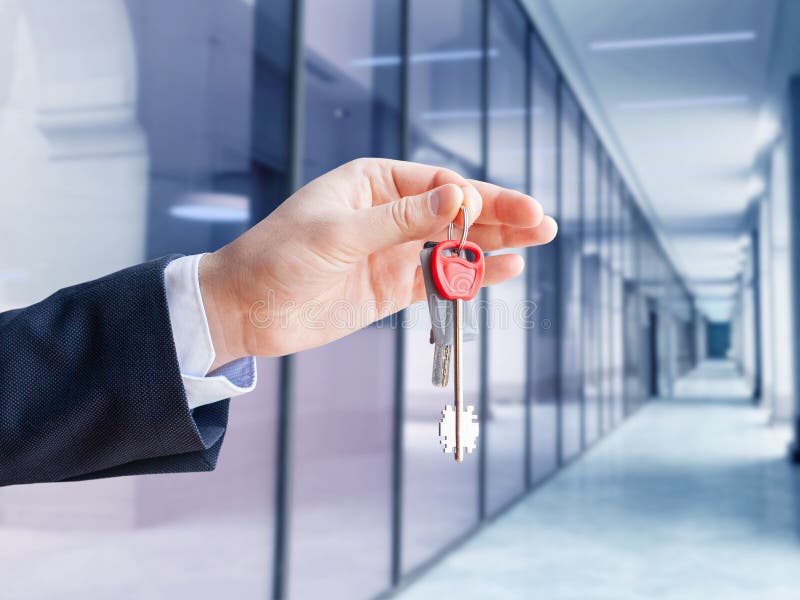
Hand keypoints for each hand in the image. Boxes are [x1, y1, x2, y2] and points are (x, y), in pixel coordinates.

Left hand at [200, 158, 556, 367]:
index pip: (437, 184)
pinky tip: (502, 271)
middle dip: (499, 216)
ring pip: (453, 246)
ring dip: (493, 245)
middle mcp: (388, 214)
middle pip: (455, 211)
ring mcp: (392, 252)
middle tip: (543, 222)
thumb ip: (399, 221)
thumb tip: (456, 196)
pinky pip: (438, 280)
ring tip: (537, 241)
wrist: (245, 311)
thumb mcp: (337, 234)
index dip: (473, 197)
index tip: (501, 212)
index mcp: (372, 184)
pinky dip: (469, 278)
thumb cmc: (277, 258)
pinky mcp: (391, 288)